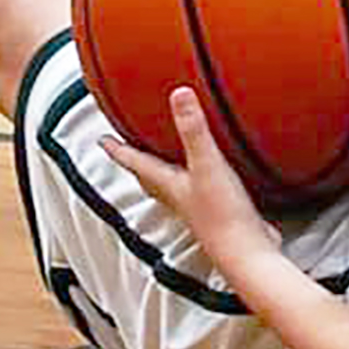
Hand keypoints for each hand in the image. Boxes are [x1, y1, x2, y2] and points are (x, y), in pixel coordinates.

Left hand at [103, 88, 281, 263]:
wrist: (247, 254)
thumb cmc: (222, 215)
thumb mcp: (207, 164)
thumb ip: (194, 130)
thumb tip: (179, 94)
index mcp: (170, 184)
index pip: (136, 163)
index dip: (118, 150)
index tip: (102, 139)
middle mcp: (179, 197)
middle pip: (150, 177)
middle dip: (137, 162)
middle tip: (126, 149)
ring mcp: (199, 207)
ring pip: (173, 187)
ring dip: (165, 173)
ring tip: (164, 160)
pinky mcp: (220, 213)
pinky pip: (200, 192)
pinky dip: (197, 182)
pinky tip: (210, 177)